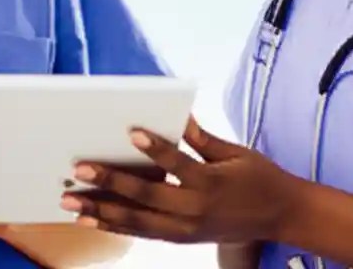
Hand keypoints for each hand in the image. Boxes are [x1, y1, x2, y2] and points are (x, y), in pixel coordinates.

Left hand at [61, 118, 304, 244]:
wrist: (283, 216)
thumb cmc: (259, 177)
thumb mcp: (235, 153)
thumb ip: (202, 138)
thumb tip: (178, 114)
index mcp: (212, 182)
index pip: (179, 163)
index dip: (155, 148)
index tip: (130, 132)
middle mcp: (196, 209)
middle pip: (147, 195)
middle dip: (111, 182)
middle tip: (79, 169)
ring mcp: (187, 229)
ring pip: (137, 220)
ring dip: (101, 210)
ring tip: (70, 200)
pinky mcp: (182, 238)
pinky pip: (143, 232)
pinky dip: (115, 225)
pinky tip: (91, 217)